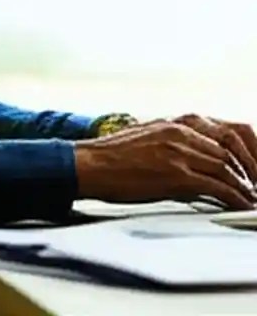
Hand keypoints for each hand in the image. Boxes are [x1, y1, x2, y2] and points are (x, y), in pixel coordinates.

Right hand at [75, 120, 256, 210]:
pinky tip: (240, 205)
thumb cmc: (111, 157)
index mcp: (176, 122)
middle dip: (250, 170)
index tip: (253, 167)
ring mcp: (180, 152)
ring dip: (244, 187)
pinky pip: (218, 187)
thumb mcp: (148, 138)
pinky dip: (235, 198)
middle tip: (256, 185)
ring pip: (228, 169)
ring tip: (250, 199)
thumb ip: (176, 144)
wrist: (87, 165)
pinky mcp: (176, 175)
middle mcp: (181, 132)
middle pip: (231, 150)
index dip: (247, 152)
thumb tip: (198, 164)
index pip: (227, 132)